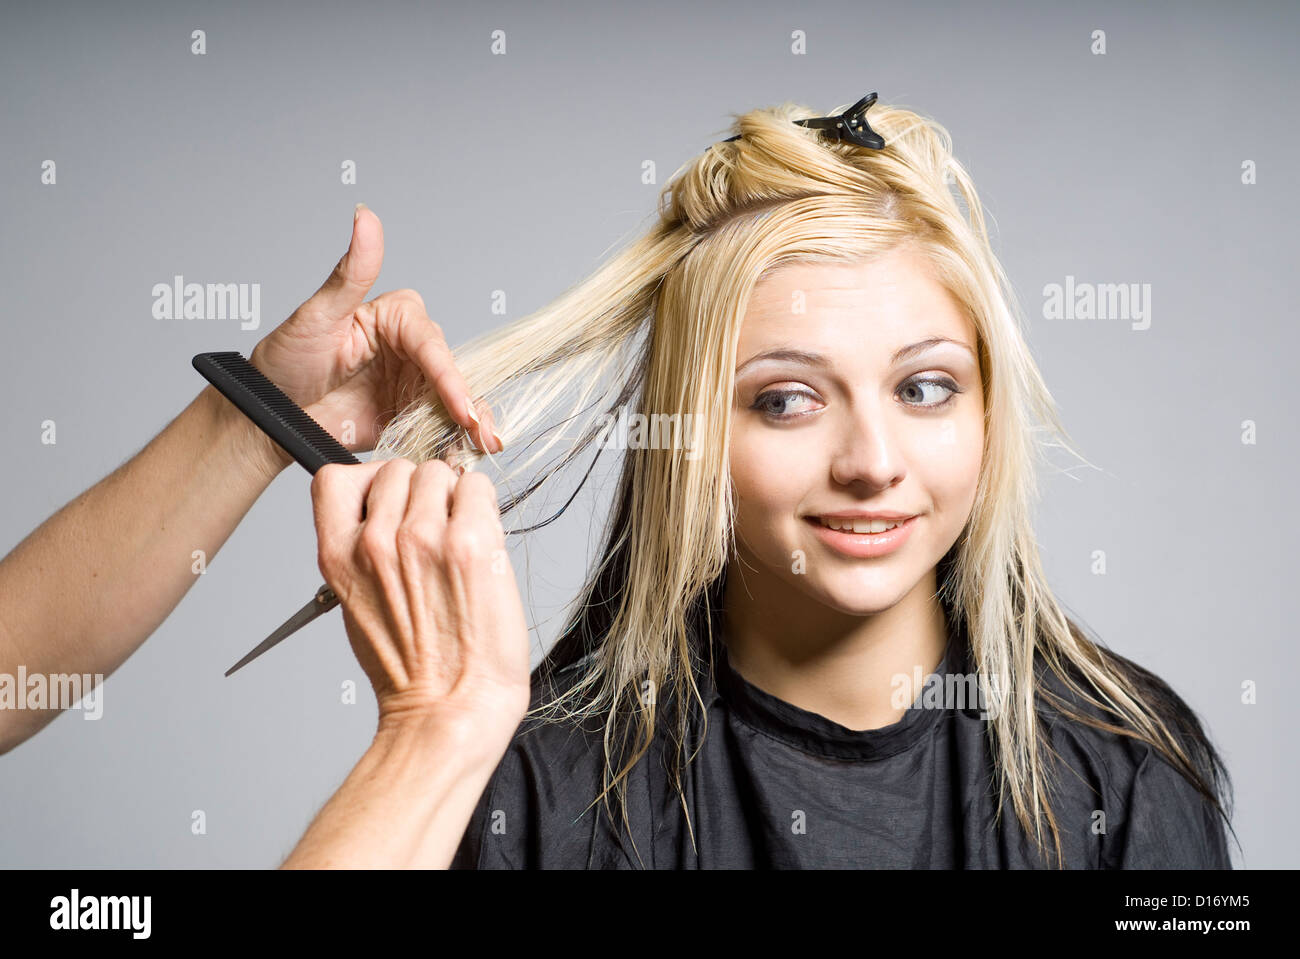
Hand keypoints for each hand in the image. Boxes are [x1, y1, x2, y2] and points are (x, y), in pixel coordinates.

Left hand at [248, 205, 501, 467]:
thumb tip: (366, 216)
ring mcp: (411, 385)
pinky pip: (439, 428)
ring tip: (483, 448)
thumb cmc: (283, 361)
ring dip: (473, 426)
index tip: (460, 404)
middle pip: (453, 374)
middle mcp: (410, 350)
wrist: (268, 417)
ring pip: (454, 403)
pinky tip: (466, 458)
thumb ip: (351, 272)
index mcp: (395, 319)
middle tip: (484, 434)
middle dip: (471, 404)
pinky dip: (455, 443)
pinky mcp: (408, 417)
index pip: (431, 345)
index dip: (448, 376)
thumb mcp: (316, 316)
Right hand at [311, 458, 530, 733]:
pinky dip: (485, 507)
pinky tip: (483, 543)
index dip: (368, 481)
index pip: (336, 477)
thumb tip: (391, 510)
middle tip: (437, 529)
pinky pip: (480, 488)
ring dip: (455, 497)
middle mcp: (377, 540)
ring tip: (461, 540)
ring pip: (441, 473)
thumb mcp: (358, 603)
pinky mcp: (472, 543)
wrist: (450, 707)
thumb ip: (363, 550)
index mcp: (339, 555)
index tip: (390, 499)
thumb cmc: (411, 668)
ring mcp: (425, 538)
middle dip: (421, 492)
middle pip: (399, 469)